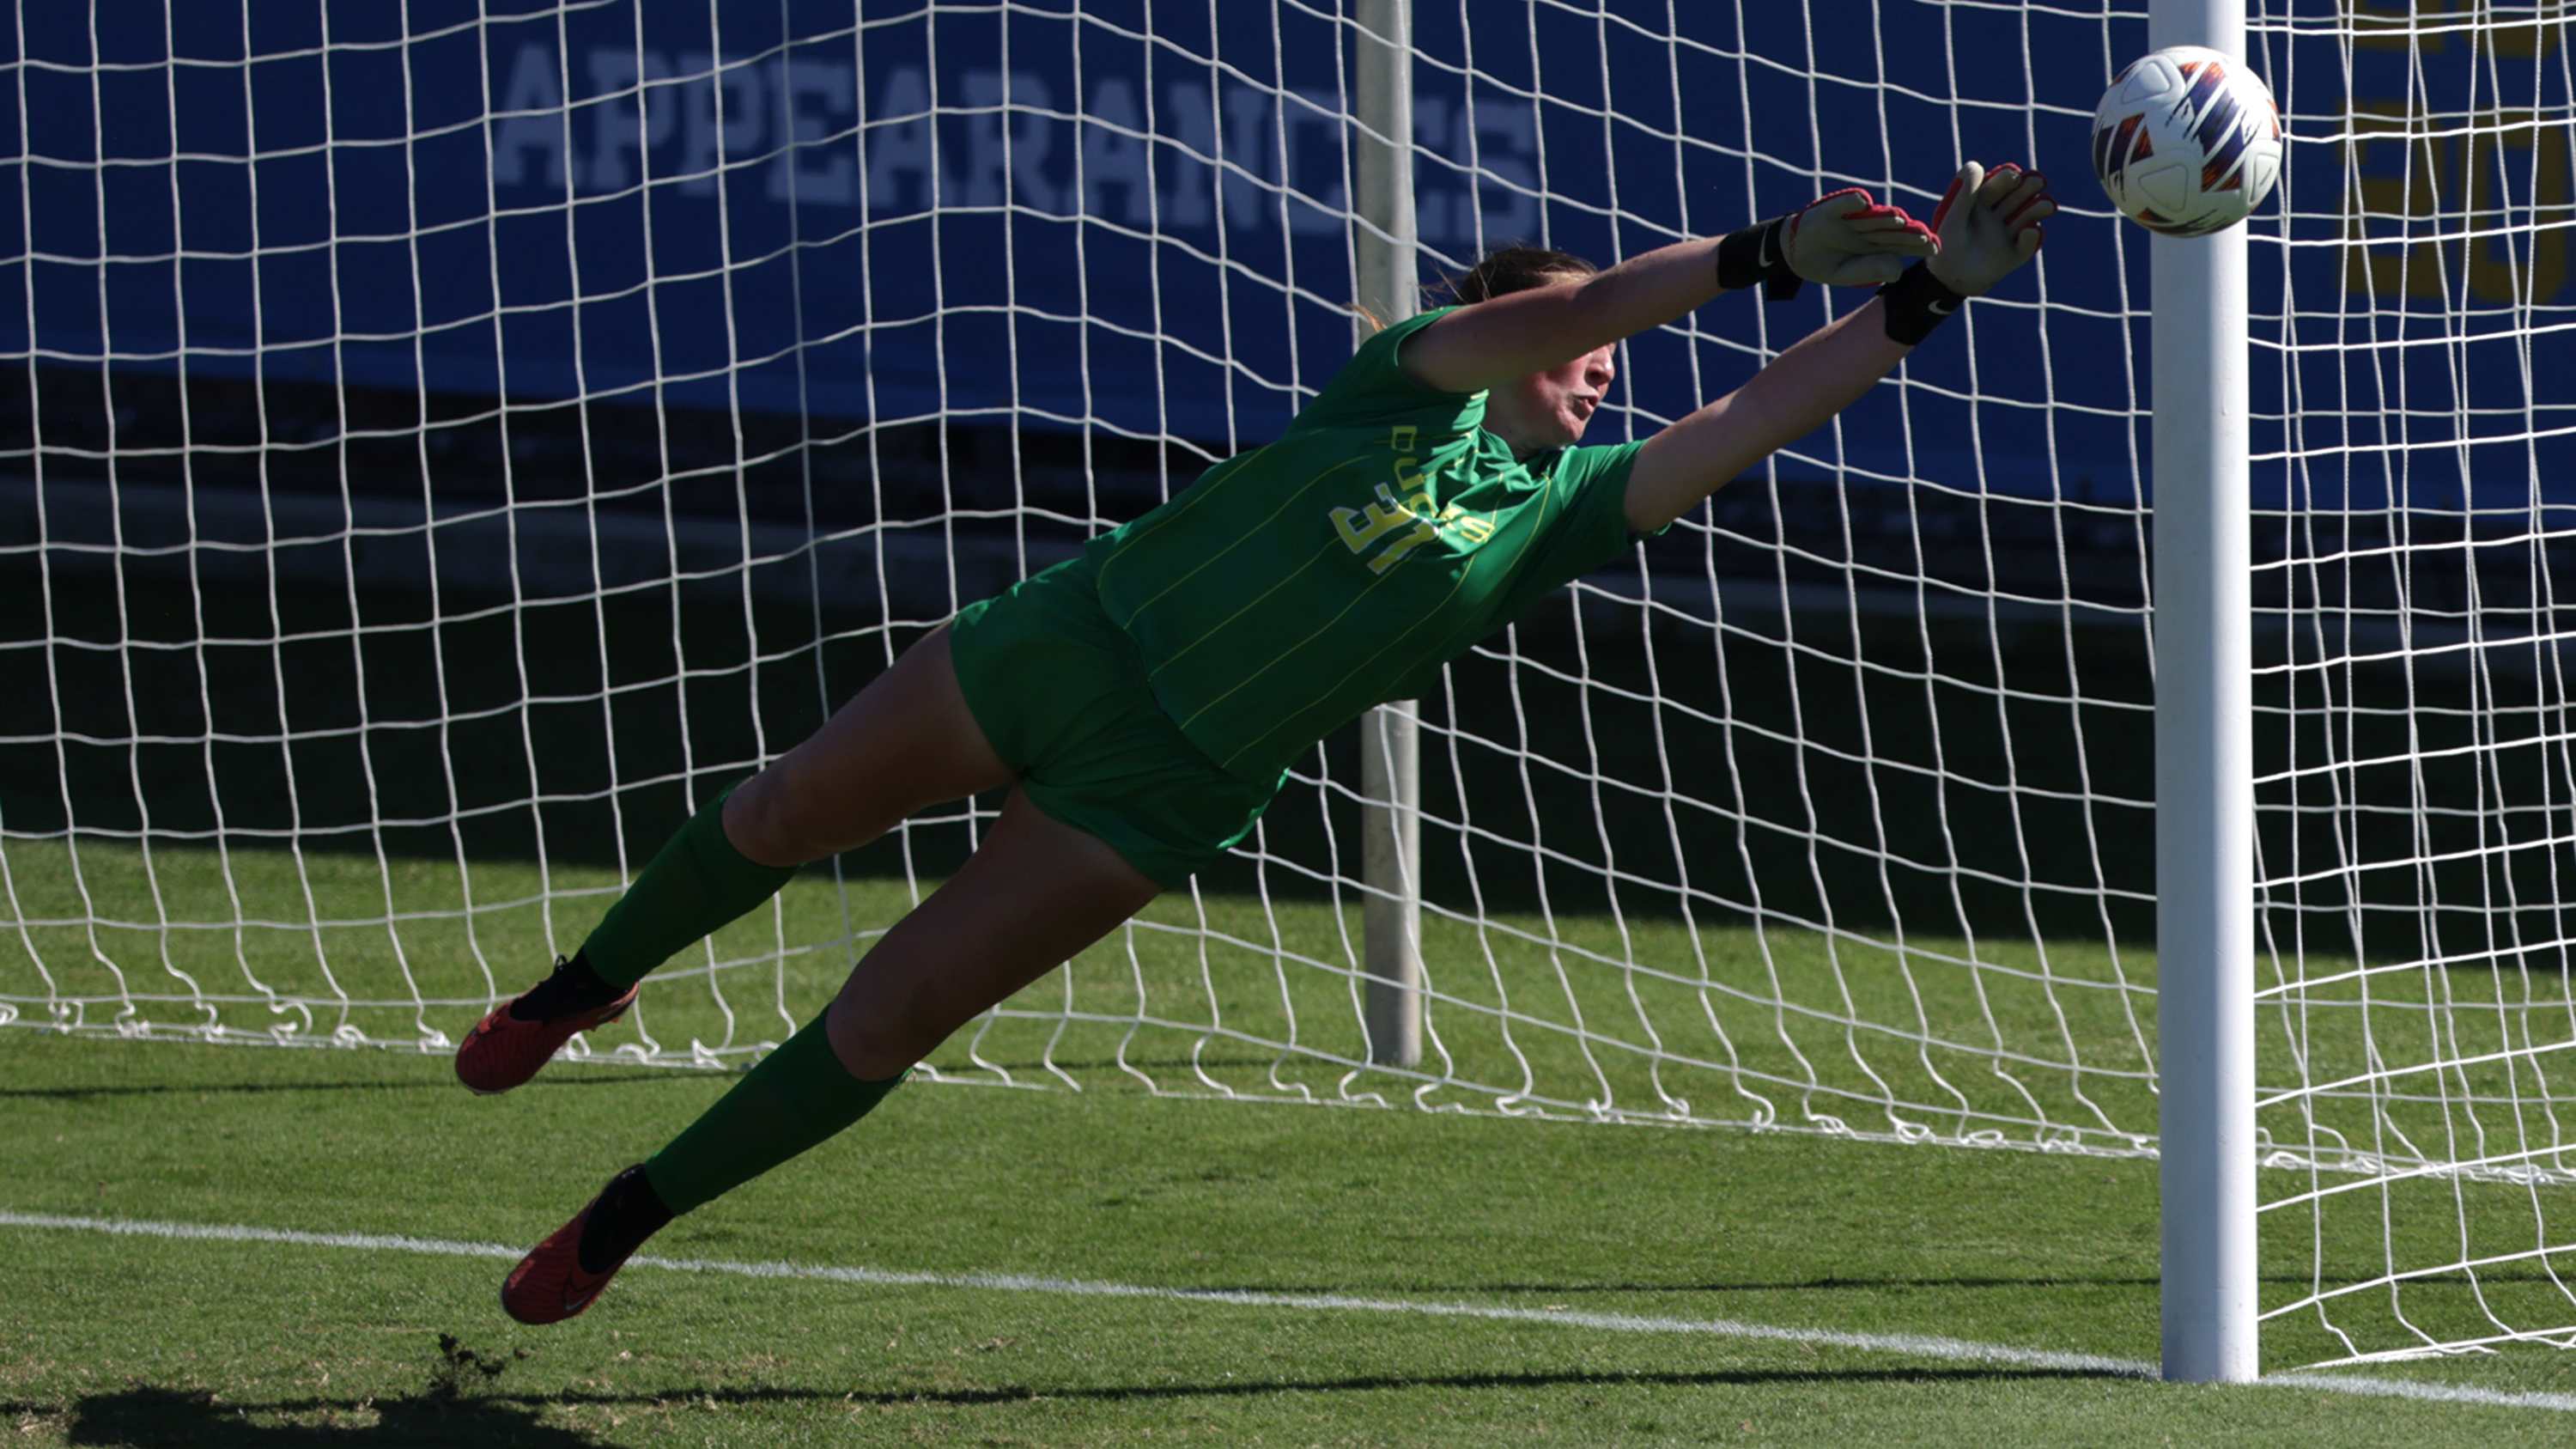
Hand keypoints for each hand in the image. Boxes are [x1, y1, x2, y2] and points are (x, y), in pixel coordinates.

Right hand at [1782, 187, 1936, 286]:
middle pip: (1891, 228)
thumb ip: (1871, 271)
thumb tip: (1899, 269)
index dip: (1917, 245)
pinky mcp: (1830, 210)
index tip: (1935, 249)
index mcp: (1874, 244)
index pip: (1900, 243)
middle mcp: (1867, 228)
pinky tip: (1864, 202)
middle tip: (1926, 235)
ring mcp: (1850, 218)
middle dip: (1908, 231)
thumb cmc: (1824, 264)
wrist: (1792, 254)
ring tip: (1900, 219)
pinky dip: (1851, 202)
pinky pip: (1842, 203)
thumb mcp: (1846, 274)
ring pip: (1871, 216)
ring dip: (1885, 216)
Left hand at [1922, 162, 2053, 296]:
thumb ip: (1964, 194)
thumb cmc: (1946, 245)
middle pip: (2018, 196)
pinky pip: (2027, 245)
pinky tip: (2031, 231)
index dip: (2008, 178)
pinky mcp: (2014, 254)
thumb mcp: (1953, 217)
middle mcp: (1998, 215)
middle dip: (2029, 187)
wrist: (1947, 279)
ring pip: (2028, 216)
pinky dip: (2032, 238)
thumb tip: (1976, 165)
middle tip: (2038, 181)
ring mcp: (2008, 234)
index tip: (2014, 174)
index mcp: (1982, 202)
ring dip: (2038, 208)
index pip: (1999, 184)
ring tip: (2047, 205)